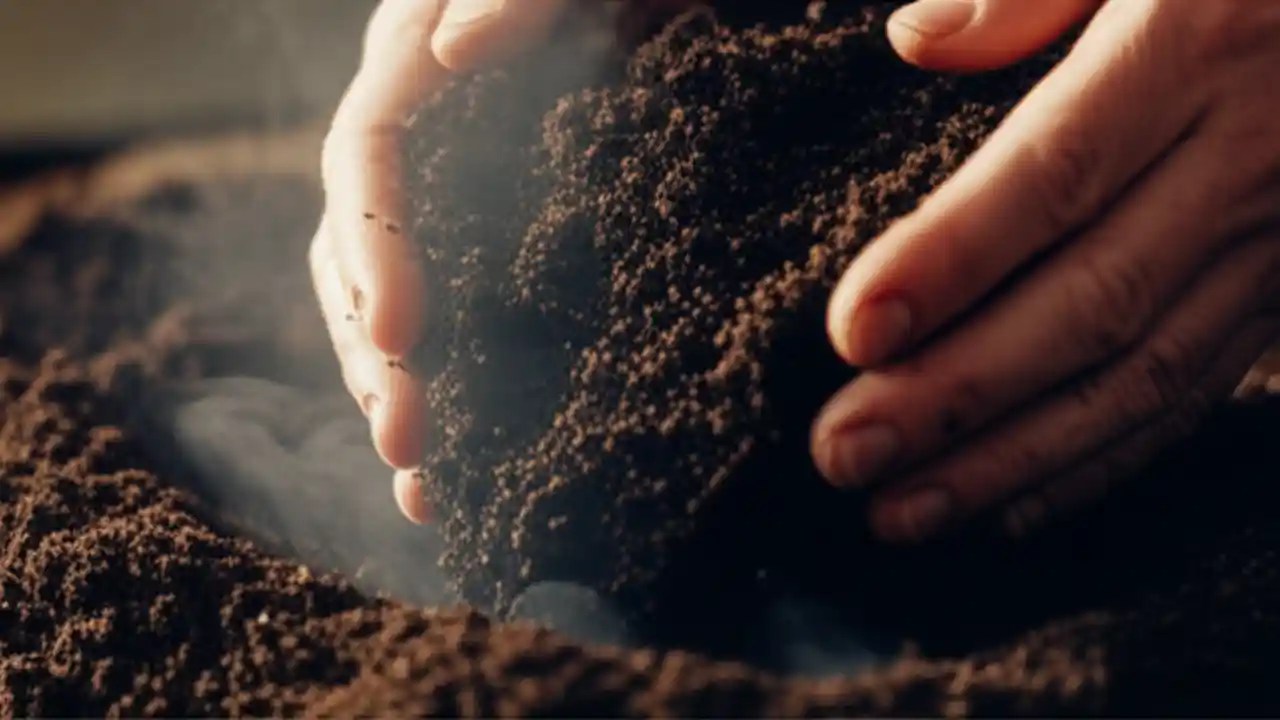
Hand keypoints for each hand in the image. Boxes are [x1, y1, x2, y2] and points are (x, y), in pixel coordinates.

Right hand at [310, 0, 699, 523]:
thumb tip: (445, 58)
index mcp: (414, 67)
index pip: (365, 162)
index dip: (375, 249)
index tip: (399, 334)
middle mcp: (417, 140)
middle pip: (357, 252)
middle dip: (376, 354)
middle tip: (408, 444)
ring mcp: (450, 193)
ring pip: (389, 303)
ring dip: (401, 394)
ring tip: (425, 485)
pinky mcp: (493, 240)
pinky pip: (455, 319)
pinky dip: (457, 393)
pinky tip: (469, 467)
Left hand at [812, 0, 1279, 541]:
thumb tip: (915, 39)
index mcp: (1194, 50)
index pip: (1055, 174)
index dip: (952, 258)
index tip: (854, 329)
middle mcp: (1243, 161)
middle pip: (1089, 301)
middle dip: (958, 393)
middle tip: (844, 454)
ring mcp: (1278, 241)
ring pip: (1141, 373)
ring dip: (1014, 458)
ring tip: (901, 512)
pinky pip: (1194, 390)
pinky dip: (1102, 457)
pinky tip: (1013, 502)